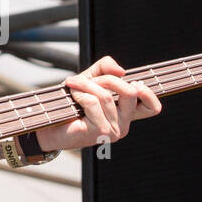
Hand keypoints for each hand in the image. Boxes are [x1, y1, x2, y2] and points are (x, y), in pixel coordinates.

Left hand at [37, 56, 160, 152]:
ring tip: (73, 85)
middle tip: (89, 79)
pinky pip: (93, 102)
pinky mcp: (99, 133)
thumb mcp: (91, 79)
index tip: (134, 81)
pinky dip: (80, 93)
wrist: (49, 125)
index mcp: (126, 114)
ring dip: (86, 84)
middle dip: (107, 79)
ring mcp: (113, 132)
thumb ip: (106, 68)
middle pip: (130, 92)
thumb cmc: (71, 103)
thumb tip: (121, 71)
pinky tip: (73, 96)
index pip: (152, 108)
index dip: (149, 92)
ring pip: (106, 96)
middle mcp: (124, 125)